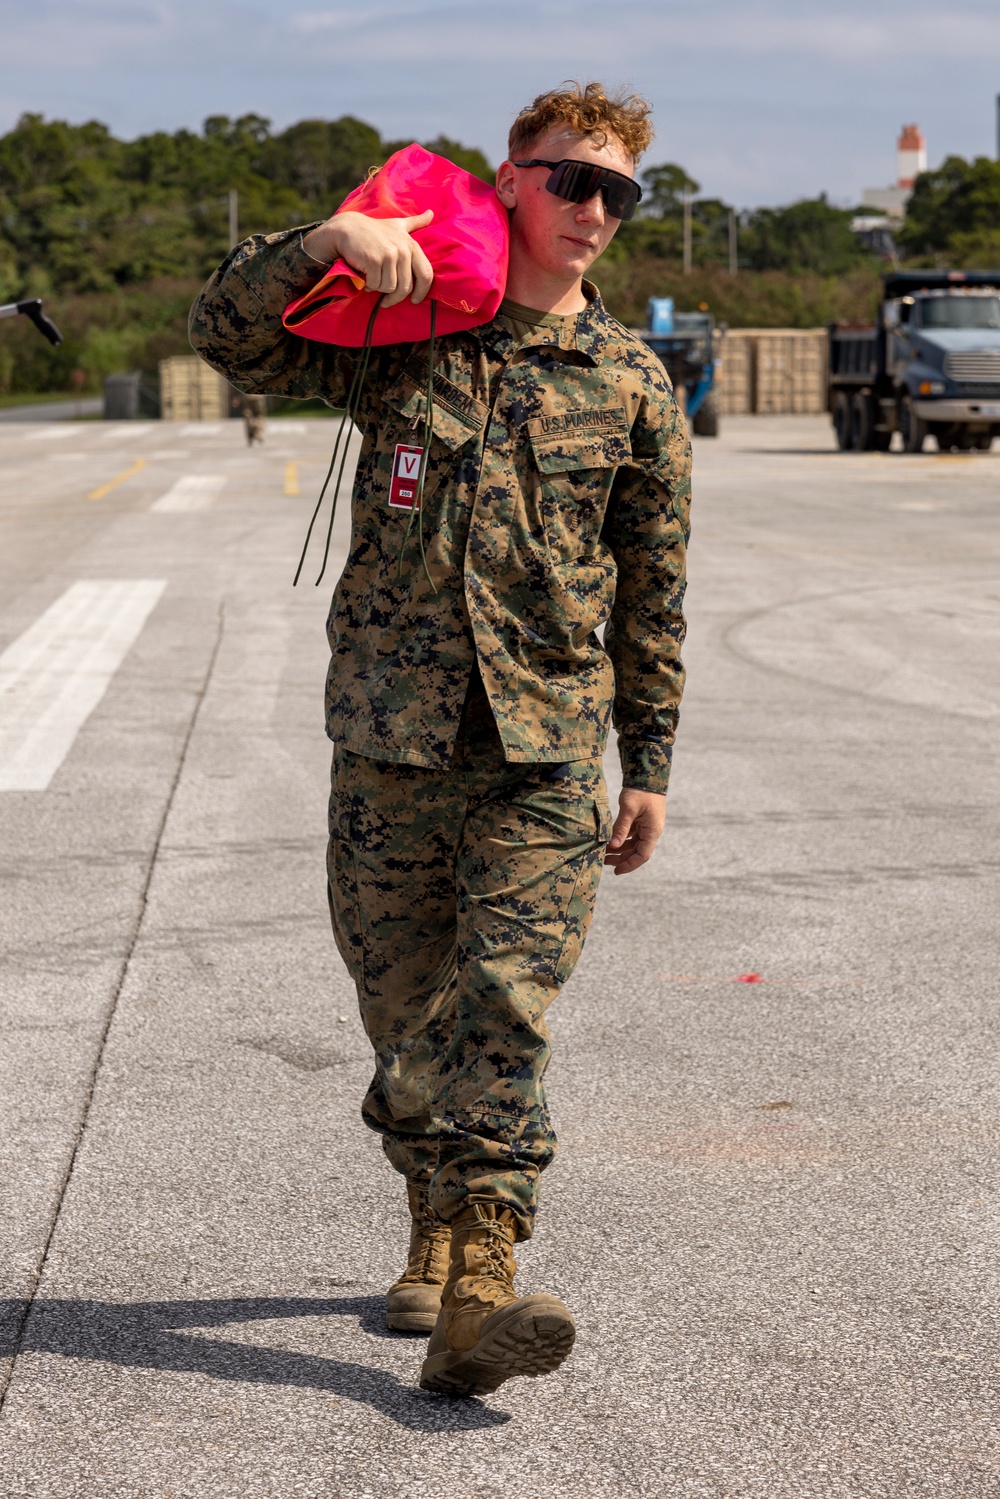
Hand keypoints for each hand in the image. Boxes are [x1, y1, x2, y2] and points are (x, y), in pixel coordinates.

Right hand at [302, 210, 434, 307]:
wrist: (348, 228)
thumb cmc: (374, 230)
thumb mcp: (397, 225)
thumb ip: (415, 222)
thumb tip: (431, 213)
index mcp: (412, 246)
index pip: (426, 275)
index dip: (422, 291)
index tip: (415, 300)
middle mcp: (403, 250)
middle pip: (405, 287)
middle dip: (395, 297)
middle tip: (386, 300)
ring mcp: (389, 255)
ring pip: (390, 288)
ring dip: (379, 288)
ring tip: (372, 278)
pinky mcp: (374, 261)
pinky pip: (376, 285)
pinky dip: (368, 285)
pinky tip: (364, 276)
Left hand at [604, 789, 666, 876]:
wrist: (648, 773)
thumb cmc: (640, 790)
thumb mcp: (629, 808)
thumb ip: (621, 827)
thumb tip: (613, 846)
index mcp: (653, 831)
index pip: (642, 855)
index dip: (629, 865)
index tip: (616, 871)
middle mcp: (652, 831)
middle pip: (637, 852)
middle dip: (621, 858)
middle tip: (604, 861)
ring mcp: (647, 825)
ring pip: (634, 844)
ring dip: (620, 849)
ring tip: (604, 852)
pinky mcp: (642, 820)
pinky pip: (632, 835)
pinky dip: (621, 839)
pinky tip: (610, 840)